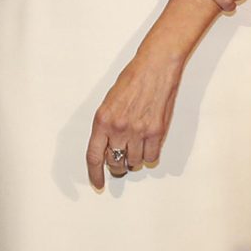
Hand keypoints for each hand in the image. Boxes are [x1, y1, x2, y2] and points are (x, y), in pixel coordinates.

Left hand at [85, 48, 183, 190]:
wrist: (155, 67)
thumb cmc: (132, 80)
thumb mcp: (109, 102)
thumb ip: (106, 126)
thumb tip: (108, 148)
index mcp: (102, 120)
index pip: (94, 156)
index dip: (95, 174)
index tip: (98, 184)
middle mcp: (119, 128)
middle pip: (114, 163)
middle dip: (116, 166)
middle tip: (120, 163)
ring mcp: (138, 131)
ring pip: (134, 162)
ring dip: (134, 159)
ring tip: (136, 145)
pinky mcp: (157, 132)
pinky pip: (151, 157)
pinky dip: (149, 155)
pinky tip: (148, 144)